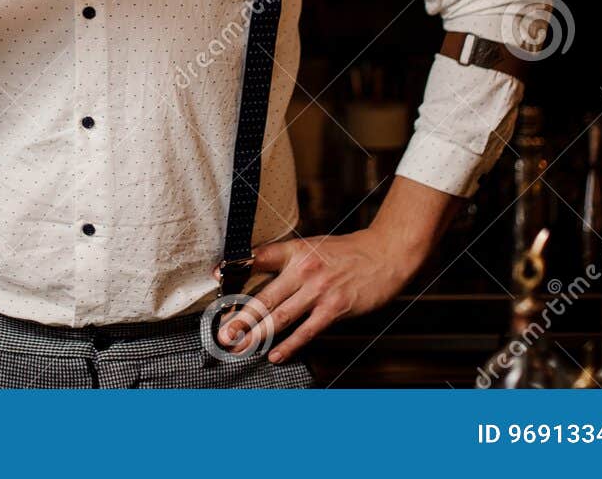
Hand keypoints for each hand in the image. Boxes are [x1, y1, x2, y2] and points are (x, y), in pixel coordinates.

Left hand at [215, 228, 424, 363]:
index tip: (217, 275)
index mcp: (296, 251)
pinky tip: (274, 354)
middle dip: (240, 317)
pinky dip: (289, 345)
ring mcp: (319, 290)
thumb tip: (262, 277)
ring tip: (239, 346)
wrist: (384, 255)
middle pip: (265, 296)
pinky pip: (307, 331)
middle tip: (223, 333)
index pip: (259, 256)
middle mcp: (304, 270)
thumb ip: (289, 260)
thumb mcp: (313, 246)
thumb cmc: (348, 253)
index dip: (236, 265)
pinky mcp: (334, 308)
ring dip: (257, 334)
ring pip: (281, 316)